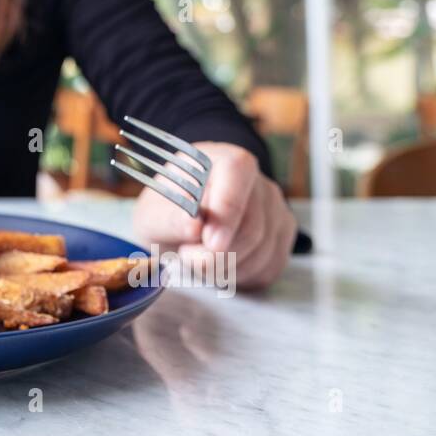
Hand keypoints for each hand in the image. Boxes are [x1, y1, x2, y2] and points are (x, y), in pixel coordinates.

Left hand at [131, 141, 296, 290]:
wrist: (183, 224)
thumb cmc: (169, 213)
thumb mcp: (153, 215)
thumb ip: (170, 219)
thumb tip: (193, 225)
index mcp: (222, 159)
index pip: (237, 171)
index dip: (227, 208)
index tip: (210, 241)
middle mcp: (256, 181)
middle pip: (252, 225)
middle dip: (217, 254)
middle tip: (187, 255)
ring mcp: (275, 209)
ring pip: (262, 251)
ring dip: (225, 267)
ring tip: (198, 258)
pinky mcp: (282, 237)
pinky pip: (268, 267)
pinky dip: (239, 275)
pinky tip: (219, 266)